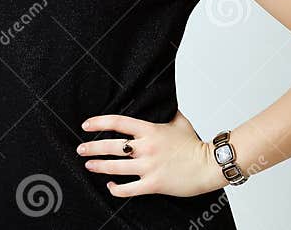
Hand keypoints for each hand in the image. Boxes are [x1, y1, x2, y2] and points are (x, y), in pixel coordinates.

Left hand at [77, 109, 226, 197]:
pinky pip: (129, 189)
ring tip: (88, 165)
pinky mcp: (153, 184)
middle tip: (80, 149)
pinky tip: (110, 186)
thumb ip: (167, 113)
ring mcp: (149, 166)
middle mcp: (146, 147)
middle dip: (92, 147)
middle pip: (111, 146)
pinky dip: (116, 189)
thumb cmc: (195, 144)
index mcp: (150, 130)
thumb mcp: (179, 122)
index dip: (98, 123)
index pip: (117, 122)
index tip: (86, 125)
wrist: (209, 165)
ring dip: (98, 166)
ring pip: (115, 167)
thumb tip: (163, 102)